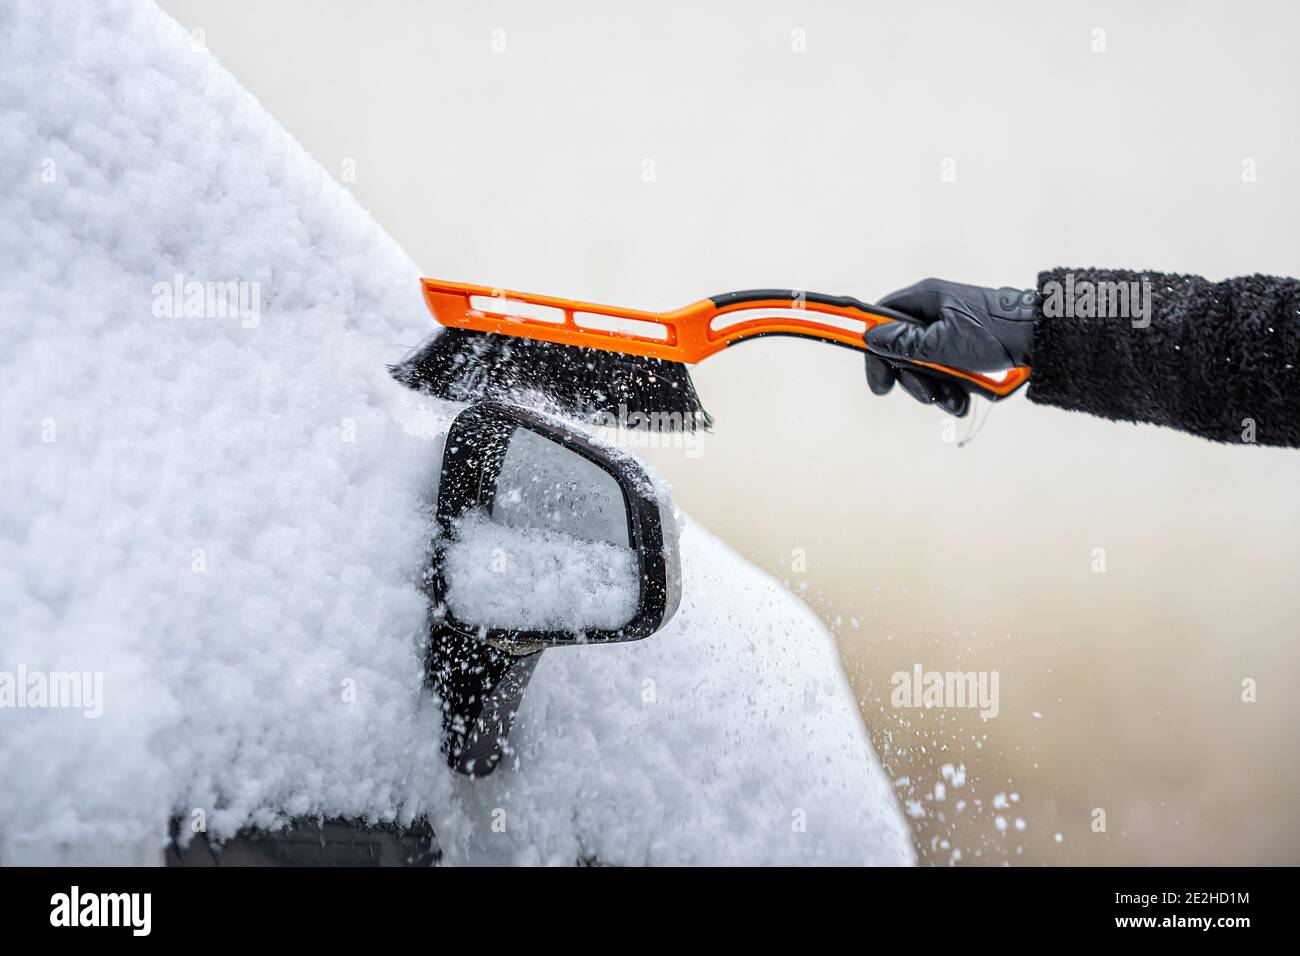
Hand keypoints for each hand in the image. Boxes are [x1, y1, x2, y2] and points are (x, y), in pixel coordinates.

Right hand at [864, 278, 1036, 416]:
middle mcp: (934, 313)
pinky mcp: (964, 349)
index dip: (874, 350)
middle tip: (926, 396)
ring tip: (954, 401)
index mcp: (925, 299)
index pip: (881, 320)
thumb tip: (871, 337)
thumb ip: (905, 343)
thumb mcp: (944, 343)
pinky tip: (962, 400)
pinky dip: (951, 389)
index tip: (880, 381)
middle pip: (901, 350)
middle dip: (913, 379)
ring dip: (935, 389)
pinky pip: (946, 372)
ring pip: (924, 366)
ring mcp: (949, 332)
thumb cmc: (997, 334)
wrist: (1043, 340)